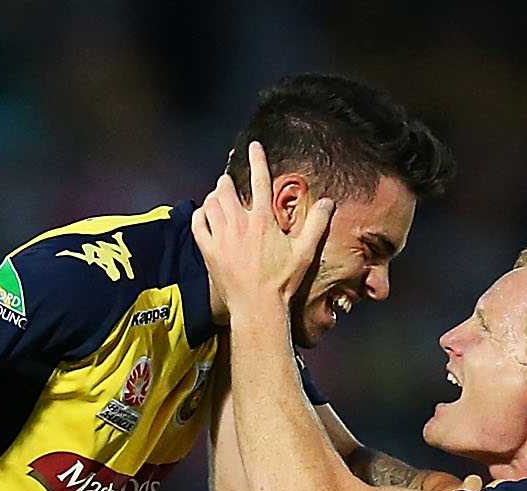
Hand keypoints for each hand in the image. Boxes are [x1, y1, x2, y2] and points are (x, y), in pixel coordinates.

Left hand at [193, 143, 331, 318]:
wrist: (257, 307)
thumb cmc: (281, 282)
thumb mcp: (304, 253)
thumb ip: (316, 225)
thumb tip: (329, 202)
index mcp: (262, 221)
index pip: (259, 180)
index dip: (257, 159)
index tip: (254, 146)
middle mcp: (239, 224)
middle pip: (227, 189)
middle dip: (227, 181)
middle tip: (229, 182)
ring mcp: (221, 237)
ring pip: (211, 203)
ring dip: (214, 196)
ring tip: (218, 196)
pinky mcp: (208, 251)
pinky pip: (198, 225)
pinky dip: (200, 215)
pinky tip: (204, 214)